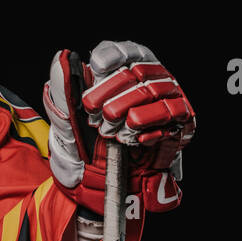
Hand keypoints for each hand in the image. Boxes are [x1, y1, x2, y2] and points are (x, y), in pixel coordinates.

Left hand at [42, 40, 194, 213]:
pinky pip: (173, 115)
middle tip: (98, 116)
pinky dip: (152, 128)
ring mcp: (164, 101)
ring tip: (113, 132)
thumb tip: (62, 59)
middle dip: (114, 92)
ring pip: (156, 90)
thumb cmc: (84, 152)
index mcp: (116, 77)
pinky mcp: (179, 124)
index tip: (98, 67)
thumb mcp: (65, 125)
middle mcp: (144, 84)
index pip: (121, 51)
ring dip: (130, 112)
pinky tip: (135, 140)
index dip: (112, 55)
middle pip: (136, 70)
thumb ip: (62, 93)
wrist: (101, 189)